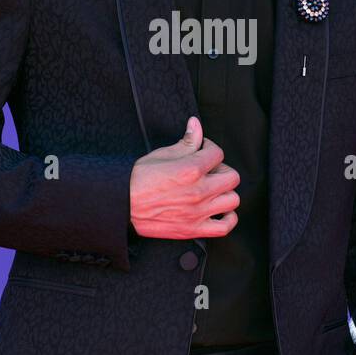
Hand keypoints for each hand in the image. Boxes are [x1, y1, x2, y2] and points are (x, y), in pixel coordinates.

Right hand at [130, 117, 240, 239]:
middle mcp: (198, 191)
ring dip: (226, 192)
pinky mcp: (193, 229)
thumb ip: (186, 141)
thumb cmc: (138, 179)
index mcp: (191, 169)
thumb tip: (196, 124)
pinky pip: (225, 227)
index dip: (210, 148)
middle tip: (210, 170)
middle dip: (221, 169)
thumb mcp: (162, 154)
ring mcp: (198, 212)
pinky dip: (228, 218)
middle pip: (232, 176)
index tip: (202, 150)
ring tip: (214, 189)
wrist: (122, 205)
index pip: (218, 153)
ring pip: (233, 200)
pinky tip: (220, 210)